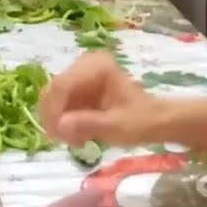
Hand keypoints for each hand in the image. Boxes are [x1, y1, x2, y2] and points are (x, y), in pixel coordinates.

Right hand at [39, 52, 158, 146]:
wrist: (153, 121)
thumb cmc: (139, 121)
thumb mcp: (116, 126)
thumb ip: (87, 124)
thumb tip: (59, 126)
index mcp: (97, 66)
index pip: (63, 85)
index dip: (54, 111)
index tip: (56, 136)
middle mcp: (84, 65)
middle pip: (53, 91)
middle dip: (55, 119)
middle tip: (66, 142)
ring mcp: (80, 76)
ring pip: (53, 100)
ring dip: (59, 123)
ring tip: (77, 141)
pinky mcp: (78, 89)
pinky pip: (59, 106)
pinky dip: (65, 123)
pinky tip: (79, 136)